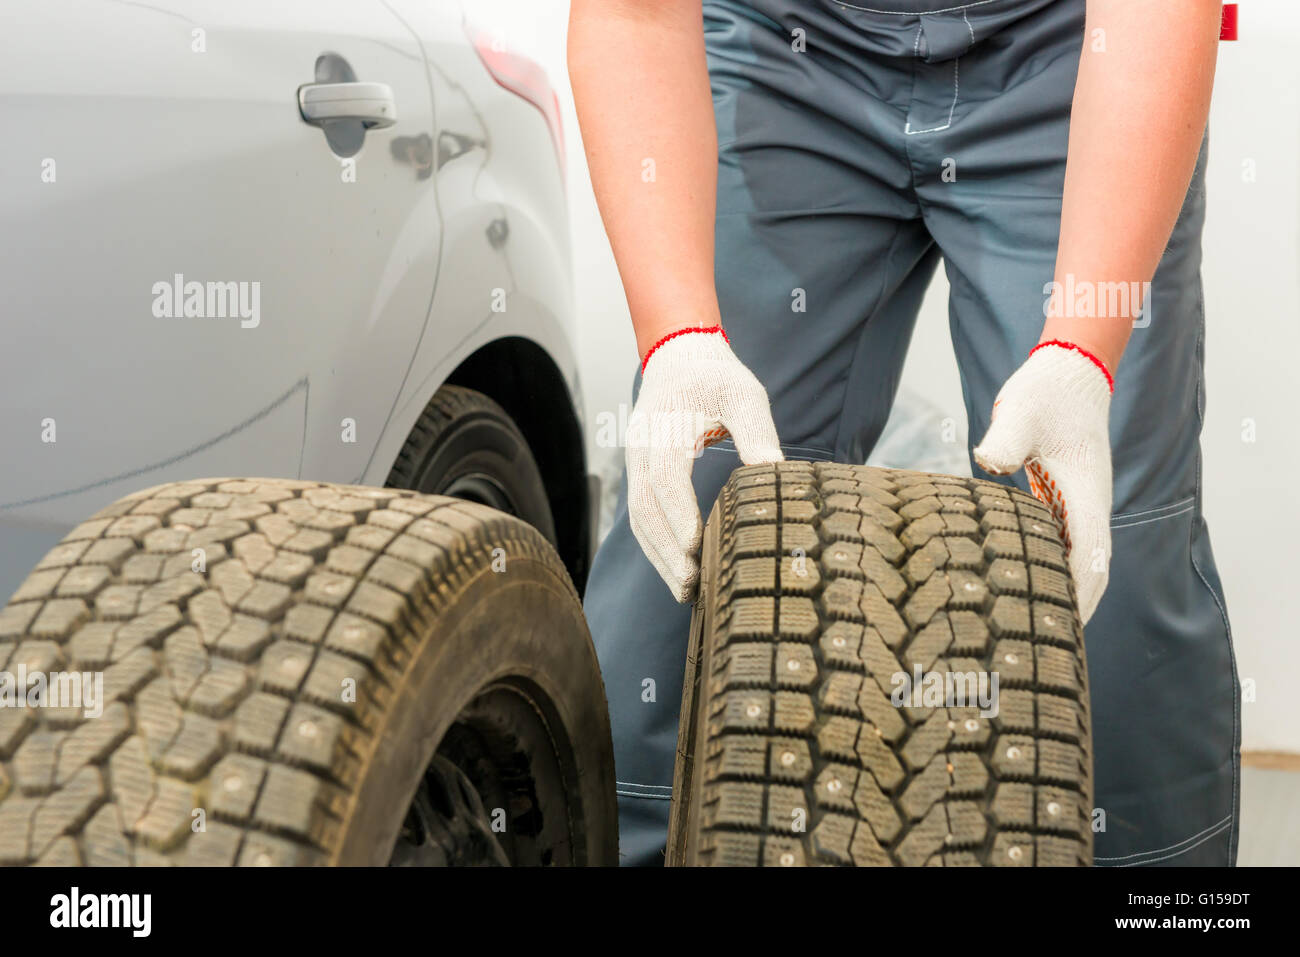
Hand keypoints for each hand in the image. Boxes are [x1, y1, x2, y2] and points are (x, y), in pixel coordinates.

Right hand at [627, 327, 782, 601]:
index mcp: (663, 426)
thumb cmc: (717, 376)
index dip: (678, 514)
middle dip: (666, 549)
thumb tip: (776, 473)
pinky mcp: (640, 474)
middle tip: (693, 585)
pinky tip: (678, 570)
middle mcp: (641, 448)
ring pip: (638, 518)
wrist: (680, 356)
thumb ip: (757, 431)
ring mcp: (635, 462)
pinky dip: (657, 545)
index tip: (695, 548)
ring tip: (686, 590)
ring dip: (659, 556)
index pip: (665, 476)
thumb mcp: (744, 394)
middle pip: (644, 507)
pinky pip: (642, 515)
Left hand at [973, 341, 1113, 623]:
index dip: (1079, 600)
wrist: (1069, 369)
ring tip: (1034, 634)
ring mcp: (1079, 503)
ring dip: (1064, 594)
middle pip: (1090, 572)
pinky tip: (1026, 587)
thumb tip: (987, 462)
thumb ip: (1005, 439)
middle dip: (1073, 611)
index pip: (1091, 561)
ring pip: (1078, 562)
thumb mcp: (1021, 412)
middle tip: (1046, 654)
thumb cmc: (1046, 389)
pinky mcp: (1064, 497)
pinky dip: (1051, 570)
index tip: (1064, 636)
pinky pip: (1063, 545)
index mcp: (1086, 495)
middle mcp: (1089, 506)